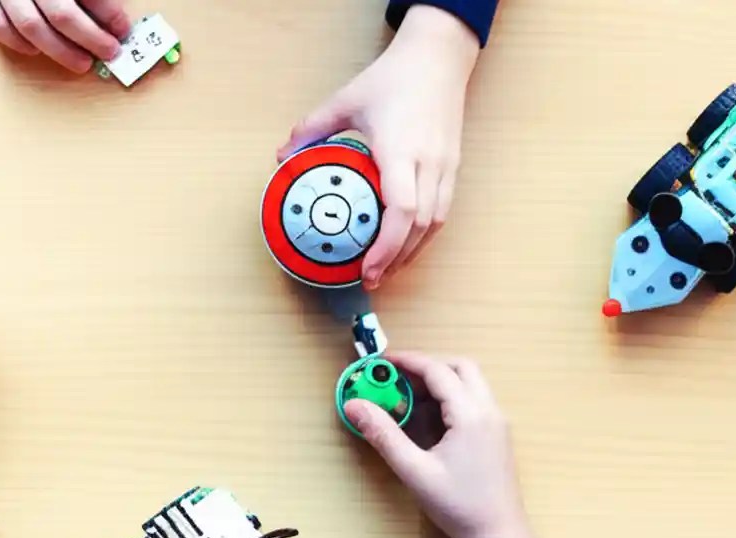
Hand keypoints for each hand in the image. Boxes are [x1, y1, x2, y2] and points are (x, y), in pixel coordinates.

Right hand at [0, 0, 129, 73]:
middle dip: (91, 38)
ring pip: (31, 26)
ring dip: (60, 51)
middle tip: (110, 52)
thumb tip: (113, 14)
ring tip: (82, 63)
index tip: (122, 29)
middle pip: (62, 14)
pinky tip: (36, 51)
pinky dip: (17, 42)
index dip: (109, 14)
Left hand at [278, 6, 480, 289]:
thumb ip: (312, 128)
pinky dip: (423, 236)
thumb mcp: (346, 99)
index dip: (386, 245)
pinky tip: (405, 246)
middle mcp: (429, 164)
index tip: (367, 267)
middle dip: (395, 260)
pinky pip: (441, 212)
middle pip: (419, 227)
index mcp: (401, 149)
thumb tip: (282, 156)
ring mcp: (445, 168)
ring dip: (411, 253)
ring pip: (434, 225)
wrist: (438, 59)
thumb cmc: (394, 78)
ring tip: (386, 271)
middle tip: (370, 280)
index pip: (403, 209)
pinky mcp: (453, 168)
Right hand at [344, 352, 555, 537]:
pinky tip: (430, 420)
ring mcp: (498, 421)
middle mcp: (489, 410)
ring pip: (470, 381)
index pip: (437, 371)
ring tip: (409, 400)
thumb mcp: (414, 471)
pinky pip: (475, 400)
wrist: (499, 535)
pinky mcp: (498, 434)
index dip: (407, 361)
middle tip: (397, 379)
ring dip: (440, 381)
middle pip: (460, 366)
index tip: (380, 364)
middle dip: (427, 365)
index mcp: (471, 415)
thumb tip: (354, 406)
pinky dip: (451, 396)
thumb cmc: (458, 507)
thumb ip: (384, 434)